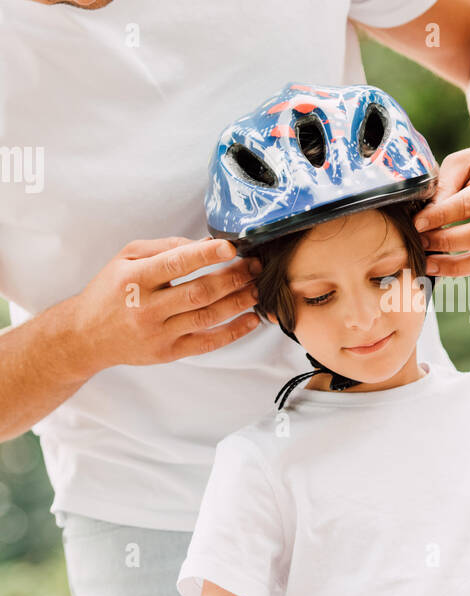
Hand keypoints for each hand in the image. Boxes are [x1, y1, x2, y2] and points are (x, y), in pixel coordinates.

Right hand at [70, 236, 262, 370]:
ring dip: (238, 302)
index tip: (232, 247)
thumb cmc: (110, 291)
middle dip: (232, 277)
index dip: (206, 255)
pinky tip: (250, 320)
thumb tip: (204, 243)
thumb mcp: (126, 258)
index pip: (176, 264)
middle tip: (254, 266)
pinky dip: (233, 332)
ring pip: (207, 317)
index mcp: (134, 279)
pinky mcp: (167, 353)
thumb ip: (164, 247)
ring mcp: (158, 333)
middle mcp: (146, 308)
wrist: (86, 335)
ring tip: (256, 288)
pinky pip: (206, 343)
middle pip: (199, 292)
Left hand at [412, 139, 469, 278]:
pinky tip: (441, 266)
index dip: (440, 216)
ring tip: (427, 265)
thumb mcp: (464, 162)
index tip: (416, 223)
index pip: (468, 205)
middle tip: (419, 243)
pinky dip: (462, 269)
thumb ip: (445, 186)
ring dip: (454, 267)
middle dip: (445, 242)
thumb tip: (425, 218)